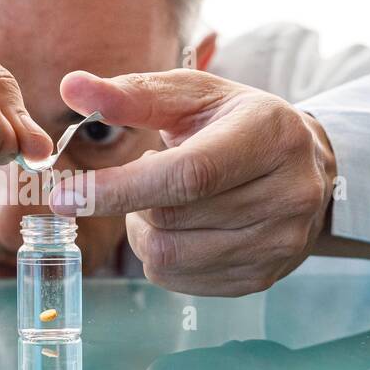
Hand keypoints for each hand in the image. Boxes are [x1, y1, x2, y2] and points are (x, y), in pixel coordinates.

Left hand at [48, 69, 335, 294]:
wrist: (303, 167)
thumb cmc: (236, 123)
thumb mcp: (192, 95)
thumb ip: (132, 93)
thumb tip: (71, 87)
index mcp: (270, 136)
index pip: (189, 175)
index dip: (121, 187)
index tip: (65, 195)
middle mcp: (287, 193)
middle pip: (171, 219)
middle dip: (133, 202)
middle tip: (144, 175)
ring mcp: (280, 242)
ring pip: (169, 257)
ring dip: (143, 232)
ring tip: (162, 202)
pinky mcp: (264, 277)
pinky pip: (180, 282)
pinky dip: (160, 257)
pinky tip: (181, 228)